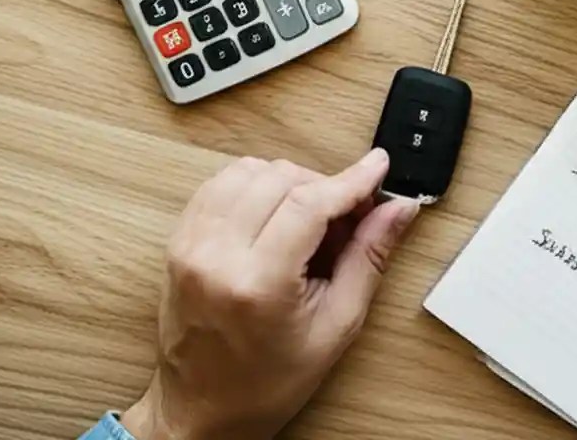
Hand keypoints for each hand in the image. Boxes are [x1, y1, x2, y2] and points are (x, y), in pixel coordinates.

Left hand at [122, 149, 419, 439]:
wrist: (204, 411)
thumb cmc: (268, 382)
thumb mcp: (337, 325)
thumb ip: (369, 257)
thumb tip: (398, 209)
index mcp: (258, 284)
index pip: (310, 203)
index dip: (352, 179)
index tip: (378, 166)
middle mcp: (215, 257)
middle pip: (280, 178)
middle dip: (324, 186)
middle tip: (348, 217)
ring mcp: (190, 247)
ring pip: (247, 171)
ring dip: (288, 182)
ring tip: (308, 221)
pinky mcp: (178, 242)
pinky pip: (219, 185)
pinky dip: (253, 187)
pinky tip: (274, 216)